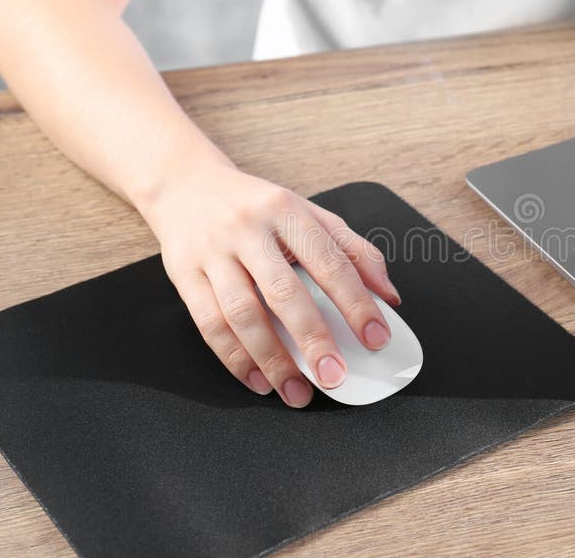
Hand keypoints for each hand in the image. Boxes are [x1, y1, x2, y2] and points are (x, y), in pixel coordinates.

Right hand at [140, 161, 400, 406]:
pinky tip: (259, 380)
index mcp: (287, 210)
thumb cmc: (257, 207)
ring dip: (272, 360)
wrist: (185, 184)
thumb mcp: (308, 214)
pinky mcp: (184, 275)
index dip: (356, 303)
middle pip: (283, 292)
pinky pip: (210, 325)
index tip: (375, 338)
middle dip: (313, 339)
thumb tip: (389, 296)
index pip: (329, 261)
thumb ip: (353, 251)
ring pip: (242, 314)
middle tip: (334, 376)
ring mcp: (213, 253)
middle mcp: (248, 229)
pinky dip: (235, 359)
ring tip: (296, 391)